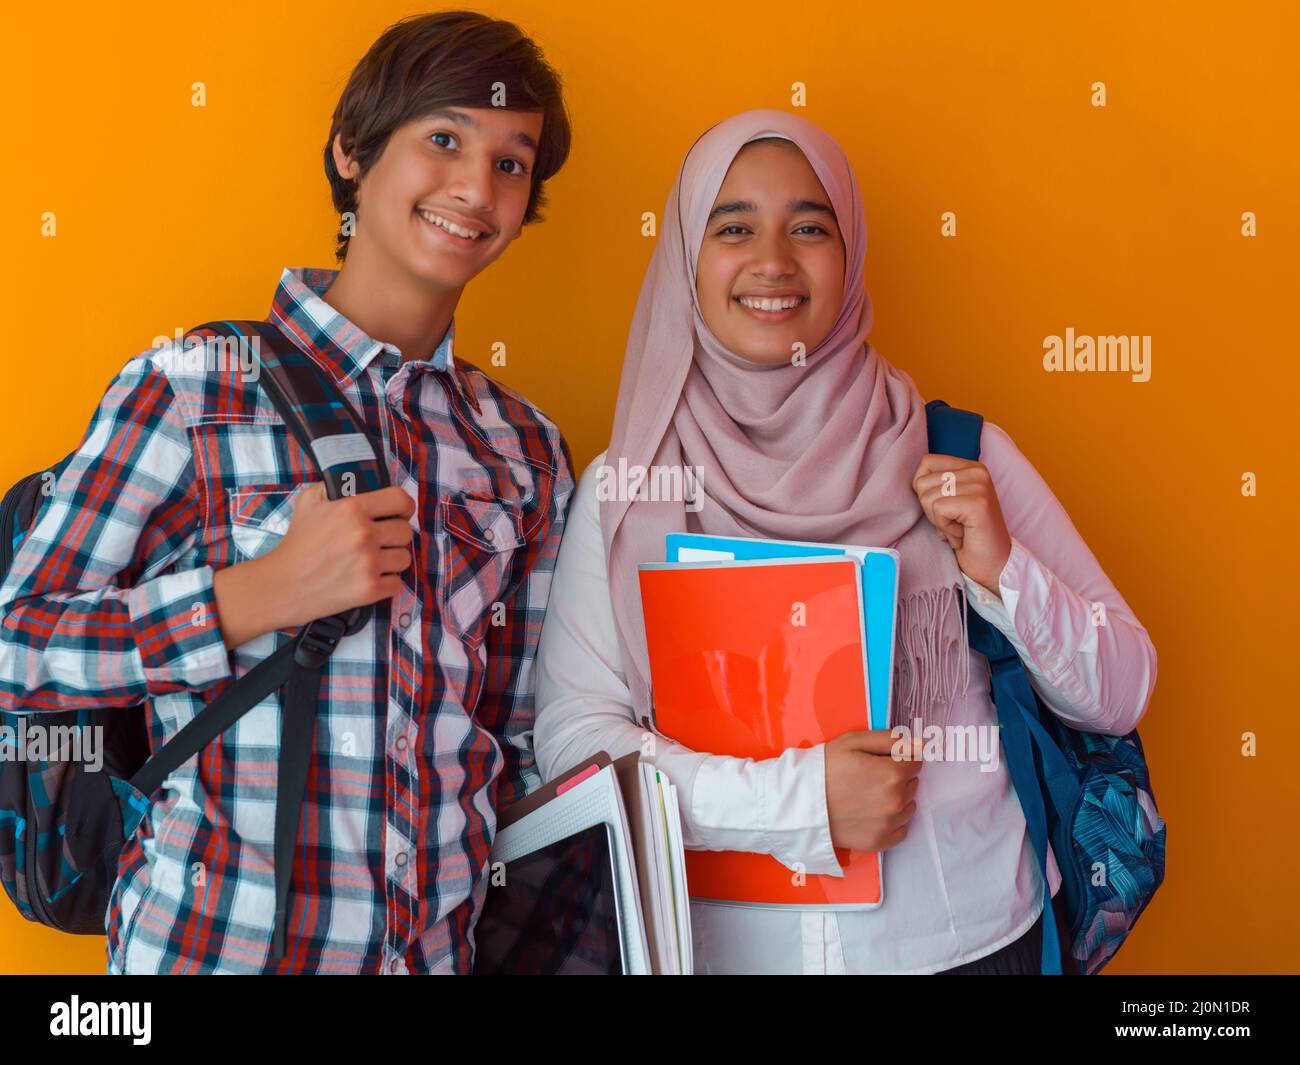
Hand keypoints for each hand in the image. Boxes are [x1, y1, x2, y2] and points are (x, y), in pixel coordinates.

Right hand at [267, 483, 415, 626]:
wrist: (283, 584)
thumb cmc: (298, 542)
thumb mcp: (310, 501)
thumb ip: (336, 486)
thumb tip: (360, 479)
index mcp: (352, 509)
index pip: (400, 500)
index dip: (404, 507)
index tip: (400, 513)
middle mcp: (363, 534)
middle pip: (406, 531)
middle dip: (394, 536)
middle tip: (378, 541)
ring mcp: (368, 563)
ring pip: (405, 558)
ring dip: (392, 560)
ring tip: (372, 560)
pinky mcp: (370, 589)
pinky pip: (398, 582)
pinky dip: (387, 582)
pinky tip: (369, 577)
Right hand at [824, 730, 922, 851]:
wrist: (801, 803)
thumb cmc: (826, 767)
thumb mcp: (854, 741)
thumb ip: (892, 740)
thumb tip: (924, 743)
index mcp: (893, 773)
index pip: (916, 761)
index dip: (898, 758)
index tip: (878, 760)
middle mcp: (897, 800)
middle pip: (913, 783)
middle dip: (897, 778)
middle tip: (869, 777)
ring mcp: (890, 824)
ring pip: (909, 806)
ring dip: (896, 799)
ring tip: (868, 795)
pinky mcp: (881, 841)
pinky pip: (901, 829)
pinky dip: (891, 821)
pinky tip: (870, 813)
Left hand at [911, 453, 1011, 594]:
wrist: (993, 564)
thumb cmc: (968, 535)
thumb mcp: (950, 502)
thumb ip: (936, 485)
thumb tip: (912, 481)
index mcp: (971, 467)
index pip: (926, 462)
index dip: (924, 490)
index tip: (945, 508)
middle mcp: (977, 471)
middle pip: (922, 482)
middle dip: (931, 509)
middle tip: (953, 523)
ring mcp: (979, 486)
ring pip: (927, 497)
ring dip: (938, 521)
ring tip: (959, 529)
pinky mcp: (977, 503)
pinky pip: (938, 510)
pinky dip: (945, 528)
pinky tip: (961, 535)